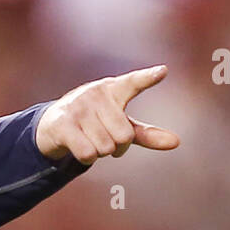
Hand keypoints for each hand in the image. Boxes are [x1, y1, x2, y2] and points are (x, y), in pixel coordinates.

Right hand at [35, 65, 179, 164]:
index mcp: (114, 89)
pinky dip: (87, 159)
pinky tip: (79, 147)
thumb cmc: (94, 122)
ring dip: (99, 153)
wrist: (53, 125)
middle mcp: (96, 93)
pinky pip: (88, 153)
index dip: (148, 78)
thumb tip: (176, 142)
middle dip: (117, 147)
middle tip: (105, 139)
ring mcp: (78, 107)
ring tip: (89, 140)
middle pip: (123, 137)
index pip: (133, 83)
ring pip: (105, 148)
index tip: (163, 71)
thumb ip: (147, 133)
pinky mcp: (63, 123)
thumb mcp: (120, 125)